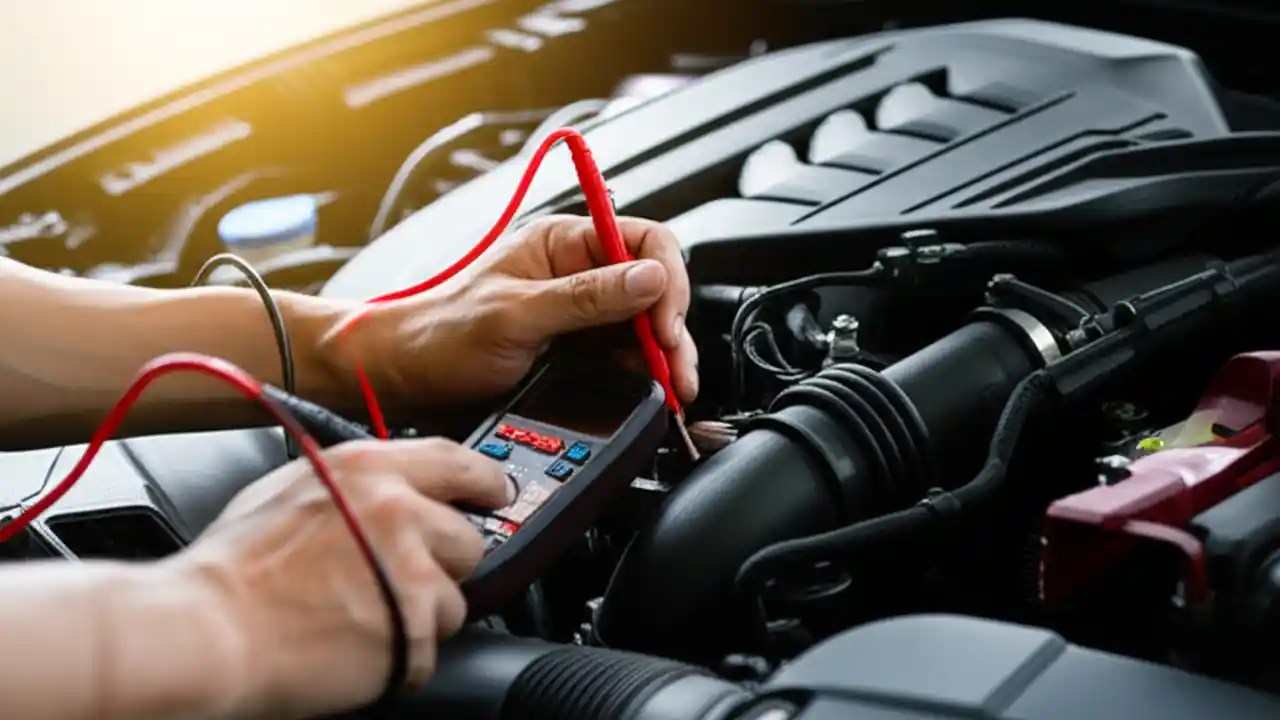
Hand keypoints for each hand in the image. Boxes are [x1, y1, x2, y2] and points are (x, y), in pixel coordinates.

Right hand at [167, 438, 509, 717]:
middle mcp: (399, 512)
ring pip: (454, 601)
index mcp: (369, 470)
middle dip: (440, 565)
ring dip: (419, 616)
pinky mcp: (412, 630)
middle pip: (468, 540)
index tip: (498, 492)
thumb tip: (388, 487)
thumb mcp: (290, 489)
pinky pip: (431, 650)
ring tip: (360, 618)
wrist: (205, 632)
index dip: (486, 481)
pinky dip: (403, 658)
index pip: (459, 461)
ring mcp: (411, 573)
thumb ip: (353, 485)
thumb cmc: (232, 570)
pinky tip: (356, 647)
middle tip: (391, 582)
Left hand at [332, 215, 697, 408]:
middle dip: (671, 327)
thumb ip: (586, 297)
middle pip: (653, 286)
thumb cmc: (441, 335)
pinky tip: (648, 387)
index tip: (665, 326)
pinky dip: (642, 370)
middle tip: (676, 369)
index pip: (644, 241)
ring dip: (662, 354)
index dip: (666, 282)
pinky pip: (624, 352)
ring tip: (670, 386)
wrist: (404, 377)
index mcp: (562, 242)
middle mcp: (576, 269)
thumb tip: (648, 279)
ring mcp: (578, 309)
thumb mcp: (516, 315)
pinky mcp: (576, 344)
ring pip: (644, 322)